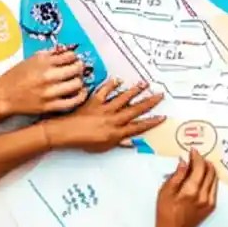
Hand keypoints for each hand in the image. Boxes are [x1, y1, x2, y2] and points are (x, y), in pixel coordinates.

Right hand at [0, 45, 88, 116]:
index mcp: (43, 61)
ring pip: (77, 84)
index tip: (74, 59)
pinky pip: (72, 101)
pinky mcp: (50, 106)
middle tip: (77, 69)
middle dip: (79, 67)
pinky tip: (80, 92)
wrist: (3, 95)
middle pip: (76, 69)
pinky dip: (80, 96)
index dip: (74, 57)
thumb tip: (66, 51)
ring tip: (76, 80)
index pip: (70, 55)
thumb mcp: (31, 59)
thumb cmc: (16, 76)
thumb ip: (50, 54)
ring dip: (79, 80)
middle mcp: (47, 75)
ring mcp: (49, 92)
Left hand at [45, 78, 165, 152]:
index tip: (162, 117)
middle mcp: (112, 119)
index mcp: (115, 132)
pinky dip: (112, 85)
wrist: (65, 133)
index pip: (138, 127)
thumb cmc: (83, 142)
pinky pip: (104, 91)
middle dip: (149, 103)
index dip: (151, 122)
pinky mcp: (94, 101)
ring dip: (135, 91)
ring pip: (123, 98)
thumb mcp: (103, 147)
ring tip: (145, 84)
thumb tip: (132, 142)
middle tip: (160, 95)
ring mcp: (103, 109)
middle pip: (135, 110)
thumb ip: (118, 142)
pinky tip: (119, 80)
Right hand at [154, 148, 217, 226]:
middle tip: (195, 157)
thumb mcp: (165, 192)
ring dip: (208, 168)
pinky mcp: (211, 206)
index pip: (200, 167)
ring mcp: (209, 201)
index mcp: (191, 191)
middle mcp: (204, 195)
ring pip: (215, 178)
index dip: (197, 156)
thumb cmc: (165, 213)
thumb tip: (184, 161)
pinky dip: (210, 178)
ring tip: (198, 166)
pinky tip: (201, 177)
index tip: (192, 151)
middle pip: (210, 170)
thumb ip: (176, 175)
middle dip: (204, 161)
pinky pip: (214, 187)